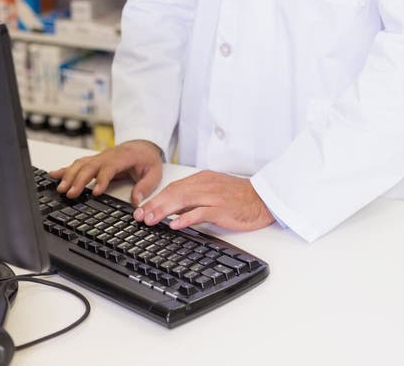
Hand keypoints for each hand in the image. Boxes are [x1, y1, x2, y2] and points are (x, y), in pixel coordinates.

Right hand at [49, 140, 162, 205]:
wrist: (144, 144)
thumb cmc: (148, 158)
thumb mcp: (154, 172)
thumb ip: (145, 186)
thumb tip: (136, 201)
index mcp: (124, 157)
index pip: (110, 167)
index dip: (102, 179)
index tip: (96, 192)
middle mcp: (108, 156)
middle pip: (91, 166)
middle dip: (79, 180)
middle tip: (70, 193)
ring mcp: (100, 157)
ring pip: (81, 164)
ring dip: (69, 175)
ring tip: (60, 189)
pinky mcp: (94, 160)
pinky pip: (78, 163)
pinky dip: (65, 169)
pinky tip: (53, 175)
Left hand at [133, 170, 274, 233]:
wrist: (263, 199)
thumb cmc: (240, 197)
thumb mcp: (215, 191)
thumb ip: (195, 197)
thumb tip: (173, 209)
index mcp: (203, 179)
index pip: (174, 187)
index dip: (157, 198)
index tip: (143, 209)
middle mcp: (206, 185)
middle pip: (174, 193)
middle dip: (155, 204)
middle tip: (140, 216)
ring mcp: (213, 196)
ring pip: (183, 200)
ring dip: (164, 210)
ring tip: (150, 220)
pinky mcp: (222, 209)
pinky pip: (200, 212)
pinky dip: (185, 218)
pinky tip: (174, 224)